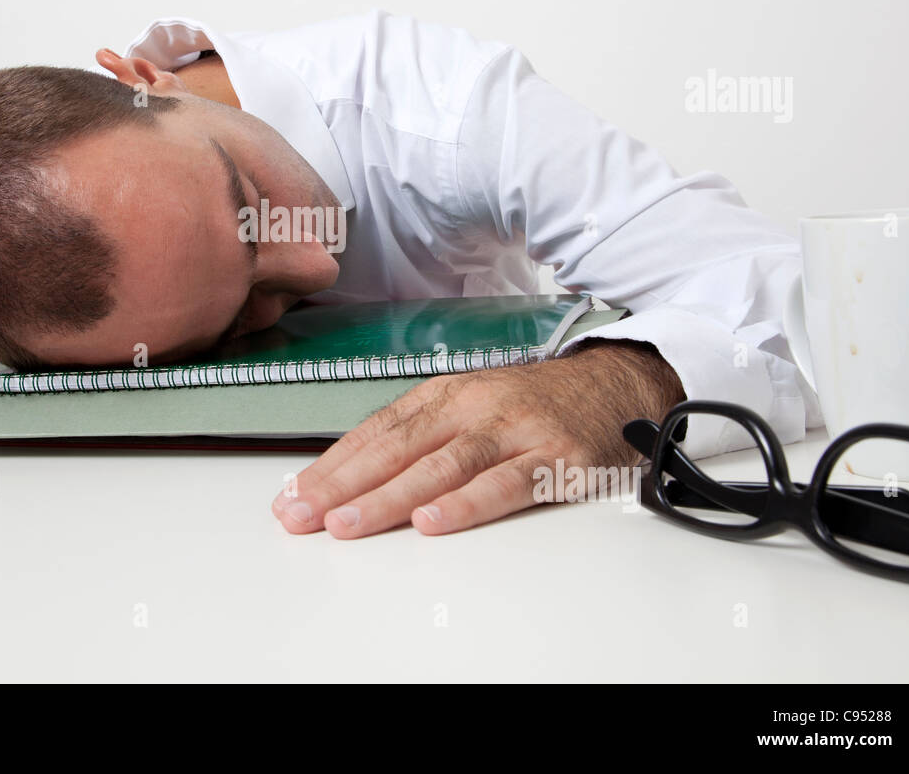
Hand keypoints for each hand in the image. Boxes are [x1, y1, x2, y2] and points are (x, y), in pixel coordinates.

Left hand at [270, 340, 685, 537]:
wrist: (615, 385)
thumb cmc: (534, 404)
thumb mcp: (469, 406)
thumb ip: (418, 438)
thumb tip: (351, 477)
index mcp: (445, 395)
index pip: (376, 431)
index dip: (331, 465)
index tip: (293, 496)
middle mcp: (473, 407)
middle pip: (398, 448)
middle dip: (343, 484)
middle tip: (303, 515)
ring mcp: (513, 430)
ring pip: (441, 465)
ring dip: (389, 497)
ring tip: (349, 522)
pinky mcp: (553, 457)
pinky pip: (504, 483)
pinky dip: (466, 503)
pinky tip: (432, 522)